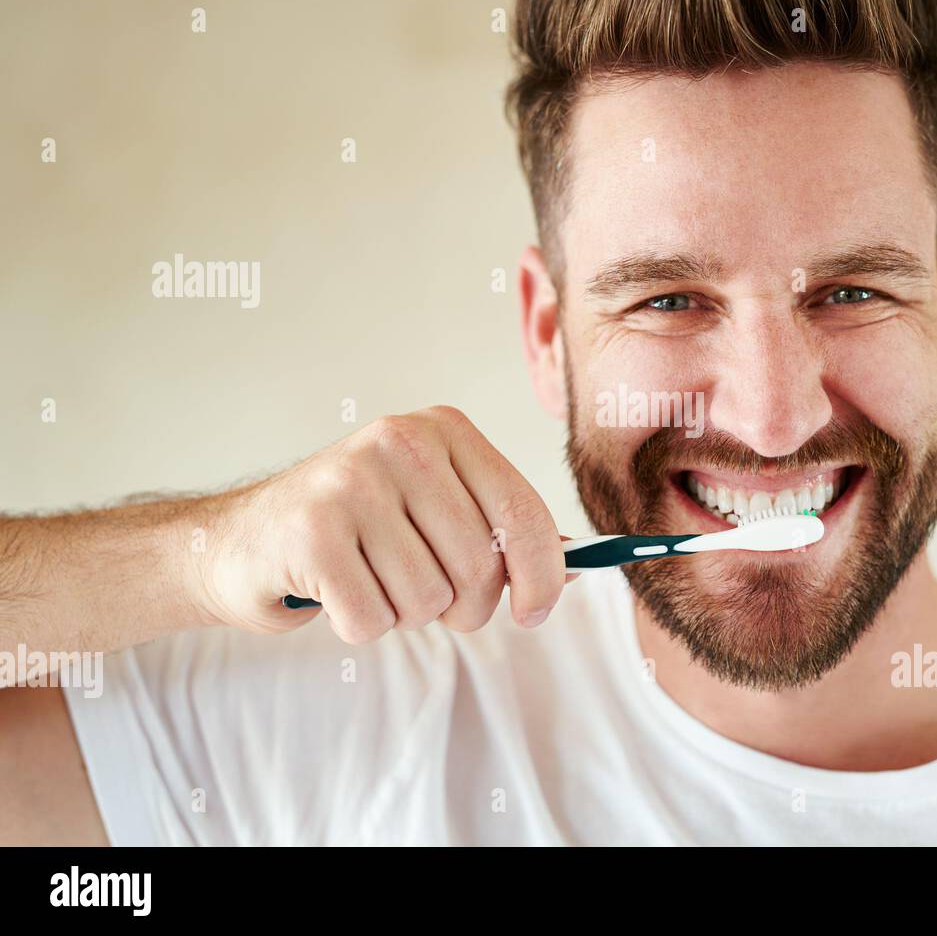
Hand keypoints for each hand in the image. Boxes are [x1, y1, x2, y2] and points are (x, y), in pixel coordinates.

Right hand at [196, 407, 565, 642]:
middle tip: (423, 595)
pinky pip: (374, 620)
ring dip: (403, 613)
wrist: (243, 540)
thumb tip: (573, 572)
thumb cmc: (357, 533)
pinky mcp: (311, 532)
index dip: (541, 576)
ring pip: (428, 600)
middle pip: (480, 568)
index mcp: (443, 431)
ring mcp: (352, 483)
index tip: (535, 612)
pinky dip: (358, 625)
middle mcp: (401, 443)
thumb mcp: (434, 508)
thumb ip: (500, 532)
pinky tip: (333, 591)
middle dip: (461, 606)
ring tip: (368, 579)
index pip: (522, 513)